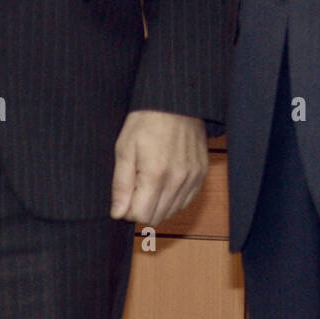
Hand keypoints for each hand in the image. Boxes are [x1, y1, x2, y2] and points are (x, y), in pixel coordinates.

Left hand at [111, 111, 207, 226]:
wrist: (175, 101)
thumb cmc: (146, 121)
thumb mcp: (124, 148)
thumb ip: (121, 184)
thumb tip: (118, 214)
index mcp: (156, 174)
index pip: (141, 216)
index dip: (129, 209)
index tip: (126, 193)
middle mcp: (178, 180)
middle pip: (157, 217)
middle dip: (143, 208)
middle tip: (137, 186)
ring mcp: (193, 178)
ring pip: (173, 211)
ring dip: (159, 204)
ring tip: (151, 180)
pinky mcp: (201, 173)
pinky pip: (187, 200)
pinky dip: (174, 198)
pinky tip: (166, 181)